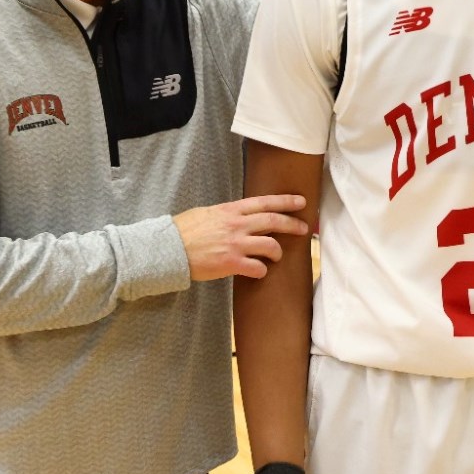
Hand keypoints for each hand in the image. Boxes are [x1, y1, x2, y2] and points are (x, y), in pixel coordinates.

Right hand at [174, 194, 308, 279]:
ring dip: (278, 251)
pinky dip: (262, 270)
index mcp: (230, 210)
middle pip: (273, 221)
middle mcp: (236, 225)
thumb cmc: (183, 230)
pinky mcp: (231, 263)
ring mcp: (235, 244)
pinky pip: (257, 267)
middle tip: (304, 228)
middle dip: (292, 224)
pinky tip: (259, 271)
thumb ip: (226, 214)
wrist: (169, 249)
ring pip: (270, 246)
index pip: (264, 202)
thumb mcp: (206, 213)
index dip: (285, 202)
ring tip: (277, 256)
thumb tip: (237, 215)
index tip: (301, 202)